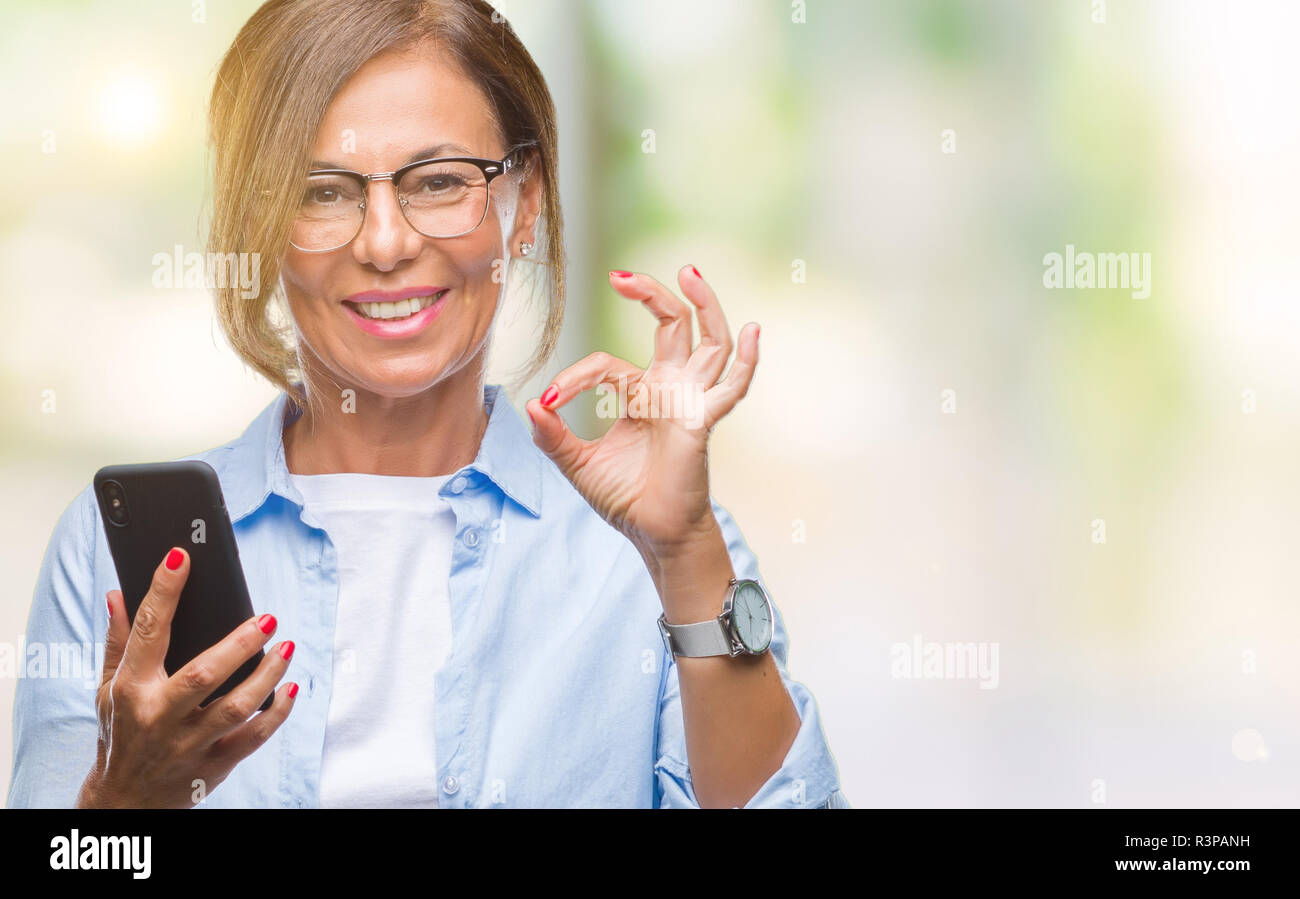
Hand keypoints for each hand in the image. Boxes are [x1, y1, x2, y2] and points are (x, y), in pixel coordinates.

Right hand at [76, 547, 296, 807]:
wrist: (123, 803)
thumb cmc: (118, 734)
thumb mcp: (106, 689)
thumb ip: (118, 641)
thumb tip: (118, 593)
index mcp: (132, 689)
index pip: (148, 631)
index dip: (164, 591)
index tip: (182, 557)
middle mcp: (160, 716)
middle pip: (204, 674)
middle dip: (240, 643)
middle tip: (269, 617)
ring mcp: (188, 744)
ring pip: (237, 706)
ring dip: (268, 675)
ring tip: (287, 647)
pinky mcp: (213, 765)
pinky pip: (254, 737)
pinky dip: (277, 713)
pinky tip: (291, 688)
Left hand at [526, 265, 757, 559]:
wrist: (651, 534)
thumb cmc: (625, 498)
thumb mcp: (577, 463)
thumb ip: (553, 436)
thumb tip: (532, 402)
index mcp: (642, 394)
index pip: (608, 363)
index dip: (577, 376)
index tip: (552, 400)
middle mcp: (670, 389)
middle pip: (673, 325)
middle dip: (652, 294)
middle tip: (621, 275)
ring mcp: (690, 401)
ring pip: (708, 342)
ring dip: (703, 305)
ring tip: (689, 273)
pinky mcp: (702, 422)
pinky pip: (731, 388)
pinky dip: (746, 360)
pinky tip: (751, 331)